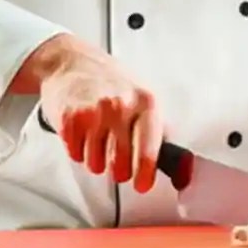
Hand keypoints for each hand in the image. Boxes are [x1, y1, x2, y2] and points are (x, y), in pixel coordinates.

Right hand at [11, 35, 163, 193]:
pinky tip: (82, 133)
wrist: (70, 62)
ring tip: (97, 138)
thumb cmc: (109, 82)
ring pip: (96, 165)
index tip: (142, 185)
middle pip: (121, 164)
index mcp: (145, 102)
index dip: (145, 173)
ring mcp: (94, 112)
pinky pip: (76, 156)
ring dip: (96, 160)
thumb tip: (178, 166)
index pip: (149, 148)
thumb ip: (157, 130)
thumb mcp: (142, 97)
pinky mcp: (70, 119)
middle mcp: (121, 106)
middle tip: (117, 163)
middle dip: (119, 171)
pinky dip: (78, 150)